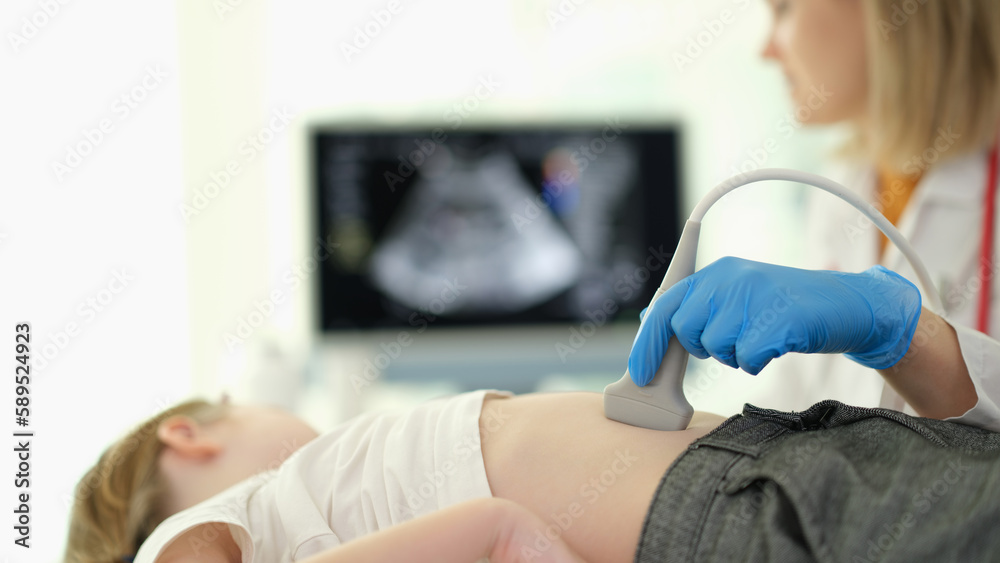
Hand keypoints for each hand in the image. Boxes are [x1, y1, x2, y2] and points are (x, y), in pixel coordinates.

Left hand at [627, 256, 921, 383]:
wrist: (847, 304)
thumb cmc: (785, 308)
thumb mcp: (736, 300)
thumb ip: (695, 308)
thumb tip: (645, 319)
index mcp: (716, 272)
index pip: (665, 305)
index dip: (648, 343)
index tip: (639, 374)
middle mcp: (731, 277)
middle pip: (688, 330)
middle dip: (705, 347)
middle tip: (734, 342)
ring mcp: (755, 295)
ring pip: (717, 348)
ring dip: (736, 356)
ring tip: (761, 339)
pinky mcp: (778, 317)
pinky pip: (747, 359)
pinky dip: (758, 363)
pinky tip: (775, 346)